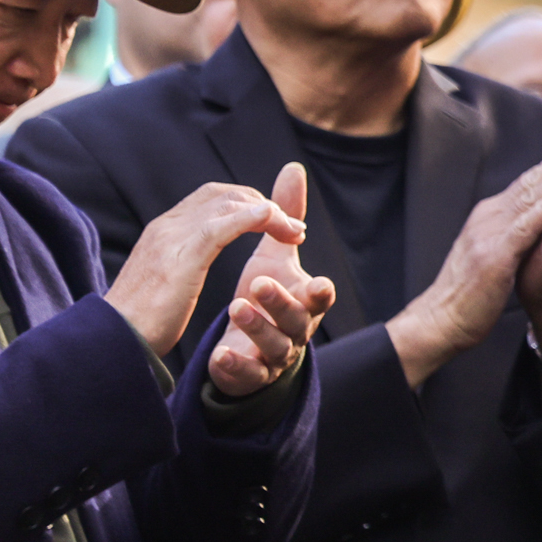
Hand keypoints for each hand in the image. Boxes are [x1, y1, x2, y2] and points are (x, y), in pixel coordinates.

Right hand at [110, 179, 306, 355]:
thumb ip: (178, 264)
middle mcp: (167, 228)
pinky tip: (274, 220)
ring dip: (269, 213)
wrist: (113, 340)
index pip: (211, 198)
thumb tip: (188, 266)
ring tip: (294, 233)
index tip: (274, 220)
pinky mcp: (181, 258)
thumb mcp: (164, 283)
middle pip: (223, 195)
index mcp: (164, 232)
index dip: (247, 203)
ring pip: (227, 204)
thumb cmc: (141, 321)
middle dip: (263, 204)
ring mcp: (171, 239)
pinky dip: (252, 217)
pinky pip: (222, 226)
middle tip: (292, 227)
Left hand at [205, 162, 338, 399]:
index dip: (320, 292)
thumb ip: (286, 215)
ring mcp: (274, 355)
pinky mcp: (250, 375)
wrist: (246, 346)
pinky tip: (220, 353)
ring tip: (233, 306)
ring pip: (275, 347)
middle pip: (298, 320)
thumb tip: (293, 167)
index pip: (320, 297)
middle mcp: (296, 329)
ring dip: (256, 327)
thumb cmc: (266, 296)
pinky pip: (248, 373)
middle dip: (280, 302)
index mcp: (304, 301)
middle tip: (255, 282)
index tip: (317, 282)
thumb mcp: (275, 254)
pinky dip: (236, 364)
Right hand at [387, 129, 541, 385]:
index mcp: (492, 216)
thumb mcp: (491, 253)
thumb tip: (519, 219)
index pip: (529, 182)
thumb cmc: (469, 293)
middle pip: (535, 179)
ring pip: (534, 193)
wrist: (441, 321)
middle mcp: (491, 216)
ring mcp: (492, 232)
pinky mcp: (496, 254)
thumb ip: (506, 231)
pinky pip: (528, 225)